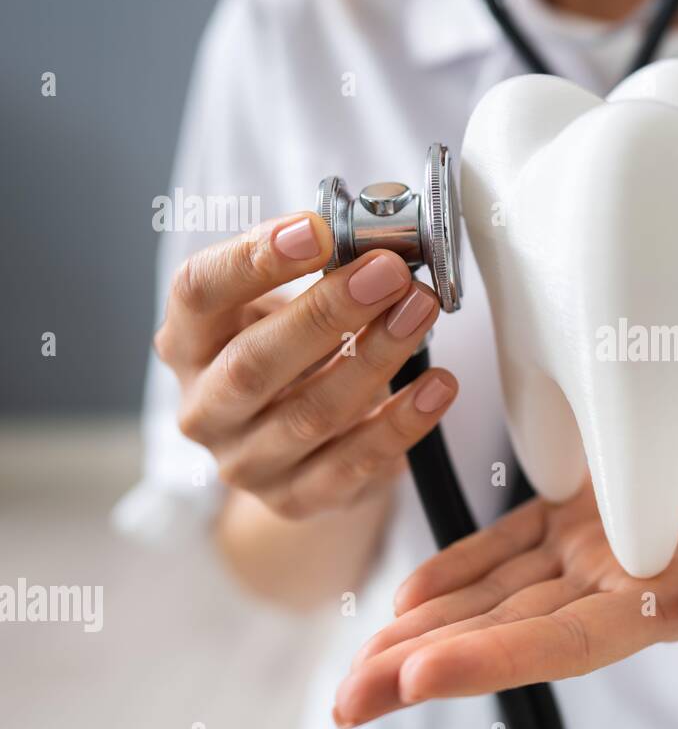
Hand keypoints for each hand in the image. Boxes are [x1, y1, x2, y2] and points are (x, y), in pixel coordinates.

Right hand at [153, 212, 457, 518]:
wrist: (298, 453)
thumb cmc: (295, 357)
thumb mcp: (285, 306)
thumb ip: (317, 274)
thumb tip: (377, 243)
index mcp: (188, 342)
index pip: (197, 293)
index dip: (252, 259)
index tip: (317, 229)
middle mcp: (205, 407)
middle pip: (254, 362)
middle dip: (328, 312)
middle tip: (388, 272)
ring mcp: (247, 462)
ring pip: (312, 413)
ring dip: (376, 357)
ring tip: (421, 312)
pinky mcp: (296, 499)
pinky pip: (354, 463)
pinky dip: (402, 423)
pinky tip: (438, 385)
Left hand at [333, 429, 677, 727]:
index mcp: (657, 605)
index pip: (565, 643)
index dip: (494, 661)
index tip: (419, 676)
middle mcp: (608, 587)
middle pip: (506, 634)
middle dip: (425, 666)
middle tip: (349, 698)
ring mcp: (585, 552)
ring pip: (491, 596)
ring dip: (422, 628)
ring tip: (356, 664)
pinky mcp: (575, 513)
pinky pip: (504, 547)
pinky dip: (454, 568)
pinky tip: (405, 595)